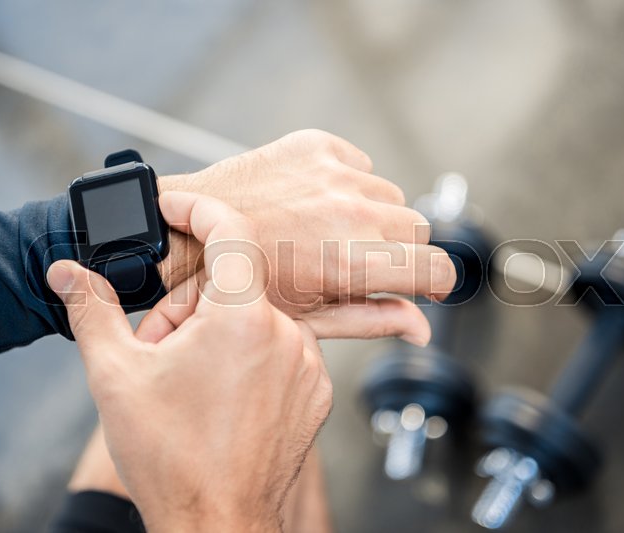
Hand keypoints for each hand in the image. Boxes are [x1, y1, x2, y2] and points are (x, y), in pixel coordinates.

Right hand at [48, 193, 332, 532]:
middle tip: (158, 344)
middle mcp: (288, 335)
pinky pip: (281, 350)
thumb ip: (92, 310)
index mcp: (243, 319)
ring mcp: (308, 365)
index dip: (198, 207)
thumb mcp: (116, 374)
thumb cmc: (171, 458)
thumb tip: (68, 273)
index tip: (174, 206)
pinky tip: (219, 392)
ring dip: (218, 333)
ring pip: (256, 320)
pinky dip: (249, 357)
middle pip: (233, 287)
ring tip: (187, 377)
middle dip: (189, 304)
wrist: (215, 523)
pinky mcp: (315, 390)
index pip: (230, 229)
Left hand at [159, 129, 455, 345]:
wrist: (184, 234)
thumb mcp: (307, 316)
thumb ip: (372, 320)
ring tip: (327, 230)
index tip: (423, 285)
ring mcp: (335, 175)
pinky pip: (359, 165)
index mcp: (353, 263)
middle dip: (398, 248)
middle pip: (418, 228)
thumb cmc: (240, 287)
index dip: (437, 282)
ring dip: (371, 214)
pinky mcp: (317, 146)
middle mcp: (352, 213)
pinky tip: (311, 202)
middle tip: (357, 259)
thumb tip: (420, 329)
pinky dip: (346, 183)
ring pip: (390, 196)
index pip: (439, 269)